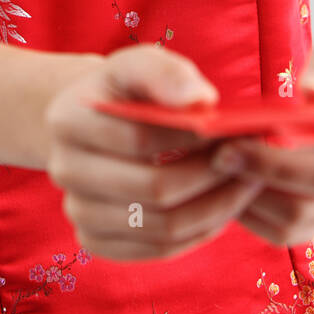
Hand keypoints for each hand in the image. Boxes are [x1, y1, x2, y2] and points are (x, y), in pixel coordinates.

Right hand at [44, 43, 265, 261]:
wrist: (96, 124)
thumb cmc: (126, 91)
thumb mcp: (139, 63)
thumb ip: (166, 72)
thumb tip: (201, 101)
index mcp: (67, 120)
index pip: (140, 137)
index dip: (193, 137)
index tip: (234, 130)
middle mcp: (63, 171)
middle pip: (153, 189)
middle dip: (212, 176)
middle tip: (250, 162)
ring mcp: (77, 211)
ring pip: (161, 227)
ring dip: (215, 208)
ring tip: (245, 184)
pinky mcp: (94, 240)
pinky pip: (157, 249)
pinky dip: (198, 232)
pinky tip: (221, 208)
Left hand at [208, 27, 313, 247]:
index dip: (278, 164)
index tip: (233, 142)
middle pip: (307, 207)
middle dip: (256, 181)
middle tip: (214, 156)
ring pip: (291, 226)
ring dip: (248, 202)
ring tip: (215, 167)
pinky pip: (283, 231)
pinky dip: (251, 213)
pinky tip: (226, 183)